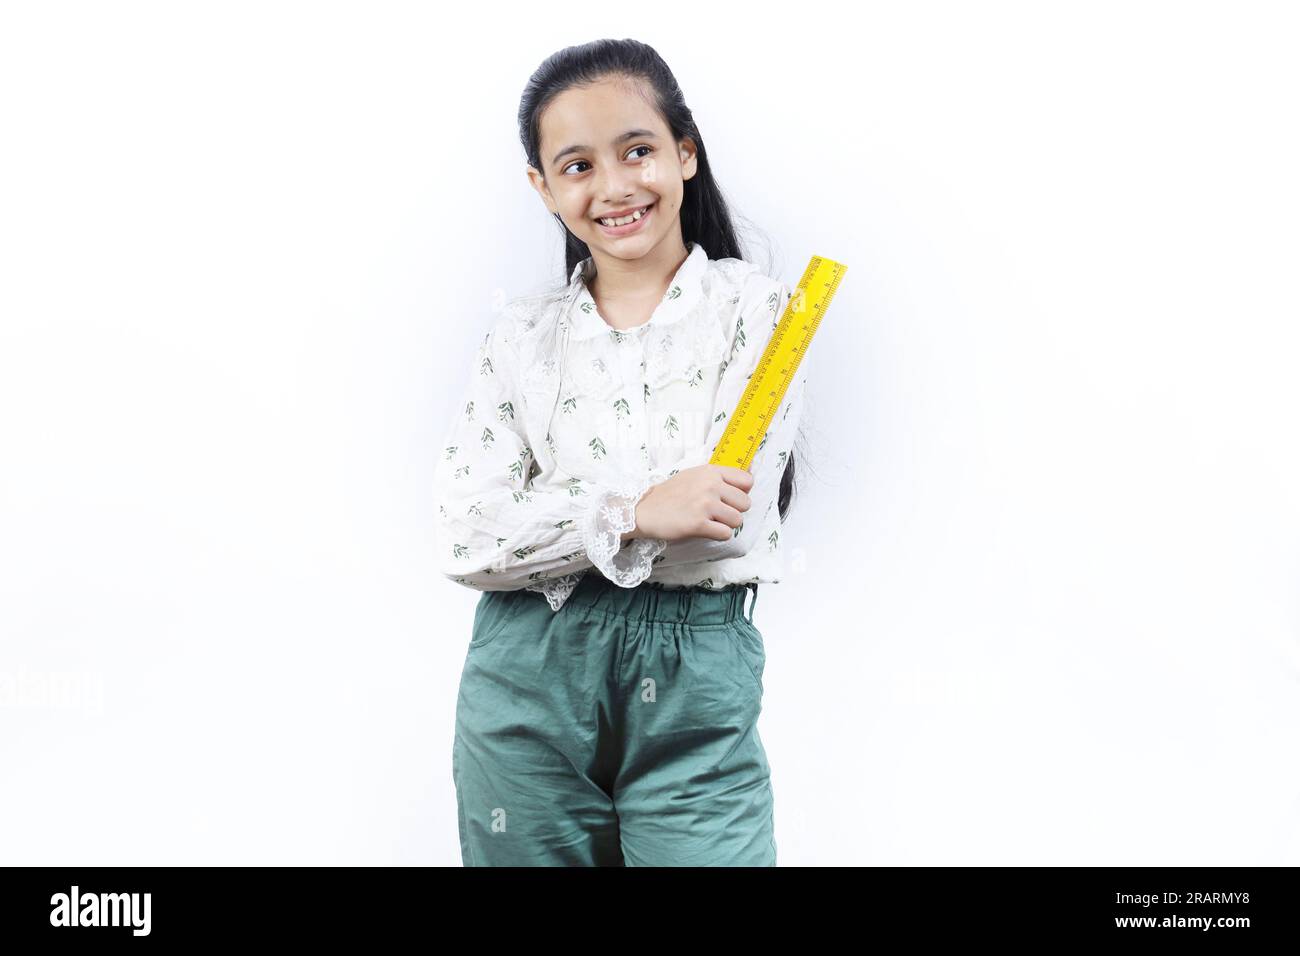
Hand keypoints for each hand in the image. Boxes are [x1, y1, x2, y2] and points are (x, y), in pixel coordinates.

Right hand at [627, 464, 753, 542]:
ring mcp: (705, 504)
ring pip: (737, 520)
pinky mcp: (699, 524)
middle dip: (734, 511)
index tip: (730, 498)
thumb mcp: (694, 475)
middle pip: (745, 503)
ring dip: (726, 524)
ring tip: (710, 521)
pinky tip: (705, 530)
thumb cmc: (670, 494)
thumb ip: (717, 477)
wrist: (644, 510)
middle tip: (718, 513)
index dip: (742, 492)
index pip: (747, 481)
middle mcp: (710, 485)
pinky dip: (717, 535)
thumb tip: (747, 480)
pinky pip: (725, 534)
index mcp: (711, 471)